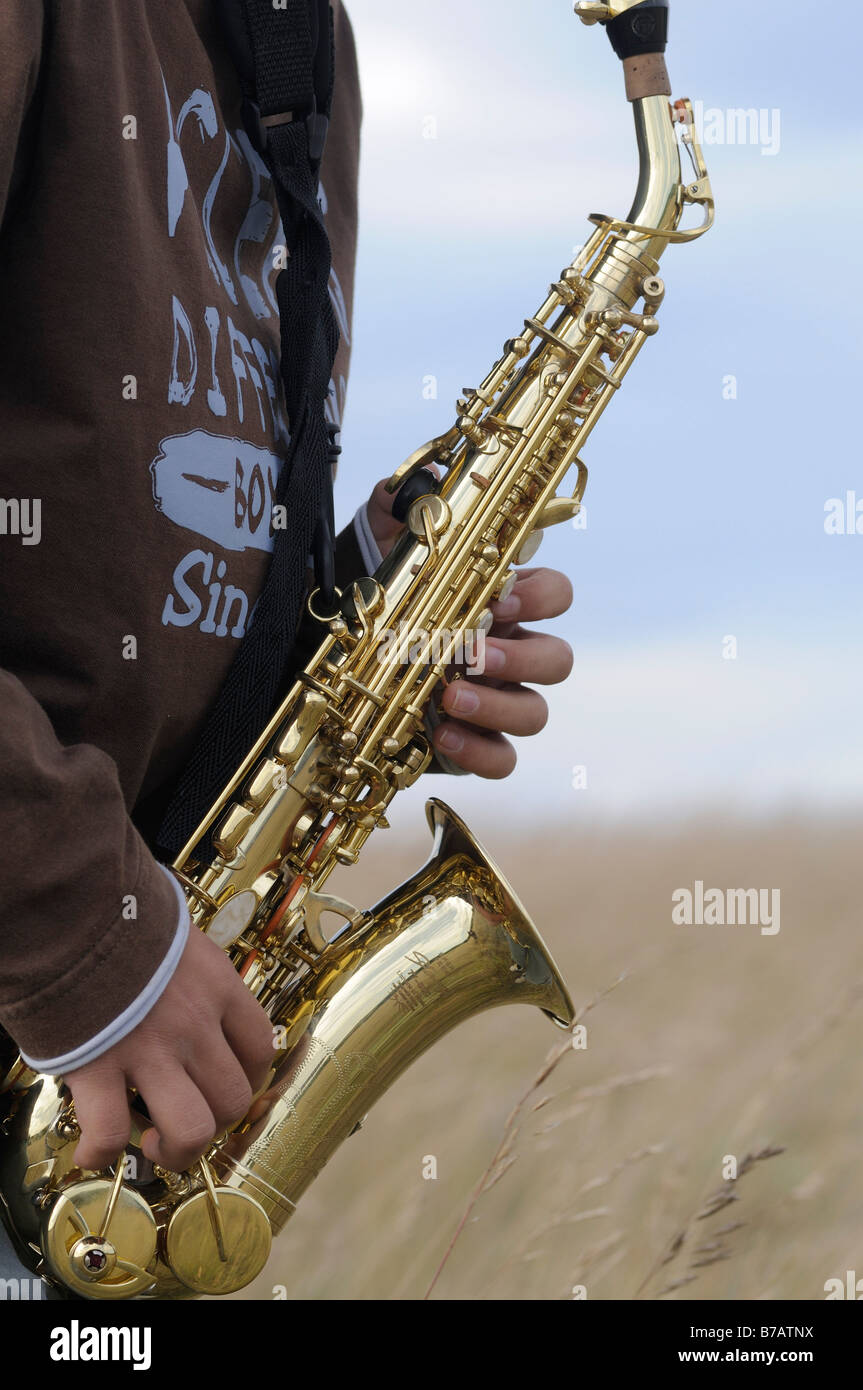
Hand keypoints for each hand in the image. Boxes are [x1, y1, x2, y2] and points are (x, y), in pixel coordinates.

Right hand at [65, 926, 273, 1172]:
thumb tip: (179, 986)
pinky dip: (100, 1154)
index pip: (260, 1047)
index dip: (248, 1079)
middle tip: (186, 1122)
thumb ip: (186, 969)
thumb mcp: (174, 933)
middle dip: (214, 1124)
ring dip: (175, 1150)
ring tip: (150, 1143)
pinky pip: (110, 1132)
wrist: (68, 902)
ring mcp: (149, 1048)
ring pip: (192, 1128)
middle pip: (233, 1098)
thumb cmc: (116, 912)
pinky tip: (90, 1153)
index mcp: (216, 984)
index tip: (226, 1087)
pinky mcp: (97, 1065)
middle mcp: (193, 1021)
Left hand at [365, 480, 573, 778]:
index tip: (499, 599)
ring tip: (449, 698)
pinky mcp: (476, 747)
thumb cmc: (382, 608)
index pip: (555, 596)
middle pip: (559, 659)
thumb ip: (399, 512)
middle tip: (474, 654)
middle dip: (523, 657)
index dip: (540, 598)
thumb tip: (417, 483)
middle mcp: (510, 657)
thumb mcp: (383, 555)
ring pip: (537, 713)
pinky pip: (503, 759)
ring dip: (499, 706)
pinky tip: (440, 734)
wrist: (343, 665)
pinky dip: (478, 750)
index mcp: (502, 608)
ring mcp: (497, 705)